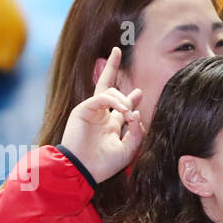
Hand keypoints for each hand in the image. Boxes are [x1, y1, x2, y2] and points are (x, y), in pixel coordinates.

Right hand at [60, 46, 144, 183]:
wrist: (83, 170)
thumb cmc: (104, 164)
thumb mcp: (128, 149)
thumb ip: (136, 132)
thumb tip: (136, 113)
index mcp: (110, 125)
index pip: (121, 106)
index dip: (130, 97)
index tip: (139, 92)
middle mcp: (100, 115)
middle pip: (107, 86)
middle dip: (112, 68)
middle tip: (116, 51)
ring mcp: (91, 111)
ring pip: (108, 91)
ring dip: (123, 100)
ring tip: (128, 113)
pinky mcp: (83, 109)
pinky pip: (102, 97)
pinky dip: (115, 101)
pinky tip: (123, 110)